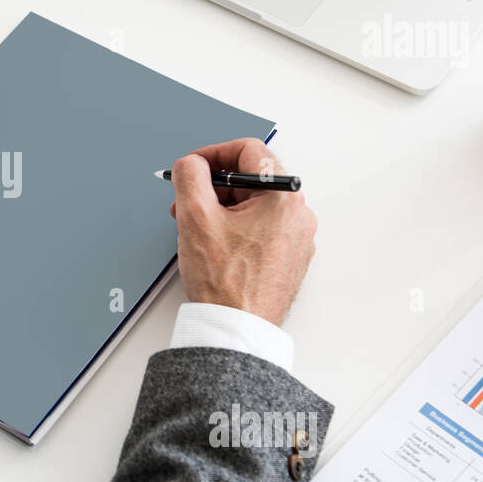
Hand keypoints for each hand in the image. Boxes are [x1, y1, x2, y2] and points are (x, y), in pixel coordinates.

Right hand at [169, 138, 315, 326]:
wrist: (238, 330)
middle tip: (185, 202)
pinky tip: (212, 245)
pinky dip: (234, 228)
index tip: (192, 166)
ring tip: (194, 228)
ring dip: (220, 209)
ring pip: (253, 205)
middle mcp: (298, 215)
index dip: (213, 153)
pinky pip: (260, 229)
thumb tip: (191, 163)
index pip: (249, 151)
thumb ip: (190, 176)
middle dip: (212, 186)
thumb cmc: (225, 283)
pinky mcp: (288, 258)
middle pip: (250, 180)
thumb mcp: (196, 217)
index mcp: (284, 197)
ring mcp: (296, 239)